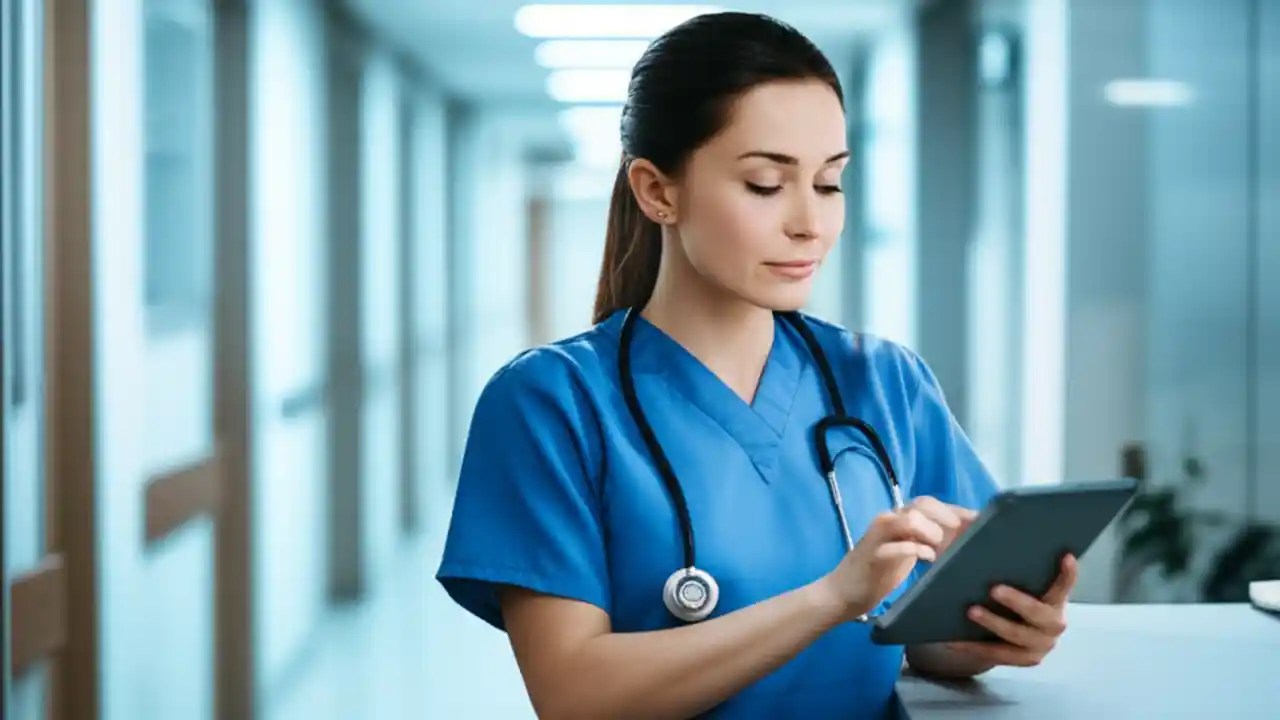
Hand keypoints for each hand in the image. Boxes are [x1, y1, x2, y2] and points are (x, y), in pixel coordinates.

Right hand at [821, 497, 976, 621]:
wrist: (843, 592)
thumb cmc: (878, 573)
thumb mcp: (907, 553)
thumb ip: (926, 541)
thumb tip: (961, 540)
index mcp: (899, 519)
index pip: (930, 504)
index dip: (956, 510)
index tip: (979, 522)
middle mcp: (889, 521)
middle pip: (922, 504)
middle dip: (948, 517)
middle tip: (963, 536)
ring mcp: (878, 536)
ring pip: (909, 518)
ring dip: (932, 531)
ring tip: (941, 550)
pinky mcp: (872, 555)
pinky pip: (897, 546)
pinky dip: (915, 549)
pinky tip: (927, 558)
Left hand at [947, 554, 1077, 666]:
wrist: (1010, 632)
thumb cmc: (1012, 591)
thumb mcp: (1014, 577)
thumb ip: (1009, 558)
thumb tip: (979, 525)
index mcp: (1057, 600)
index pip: (1065, 584)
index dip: (1068, 573)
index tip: (1066, 556)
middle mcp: (1054, 624)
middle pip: (1039, 614)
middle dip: (1018, 601)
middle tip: (994, 589)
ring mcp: (1040, 645)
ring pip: (1017, 637)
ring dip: (994, 623)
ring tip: (971, 611)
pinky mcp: (1022, 660)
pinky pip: (996, 654)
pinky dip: (974, 646)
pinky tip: (953, 639)